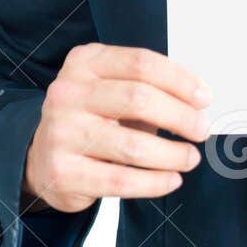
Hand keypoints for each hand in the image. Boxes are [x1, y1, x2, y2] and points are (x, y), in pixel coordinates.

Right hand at [21, 43, 211, 214]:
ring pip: (133, 145)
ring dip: (172, 154)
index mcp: (84, 63)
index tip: (205, 98)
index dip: (180, 80)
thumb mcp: (112, 89)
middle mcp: (68, 93)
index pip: (141, 63)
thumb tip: (199, 103)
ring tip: (190, 158)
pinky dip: (155, 182)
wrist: (41, 157)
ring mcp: (61, 133)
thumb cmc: (90, 119)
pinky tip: (171, 180)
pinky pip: (121, 180)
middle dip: (180, 117)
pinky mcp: (63, 172)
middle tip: (201, 130)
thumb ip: (149, 88)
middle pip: (139, 99)